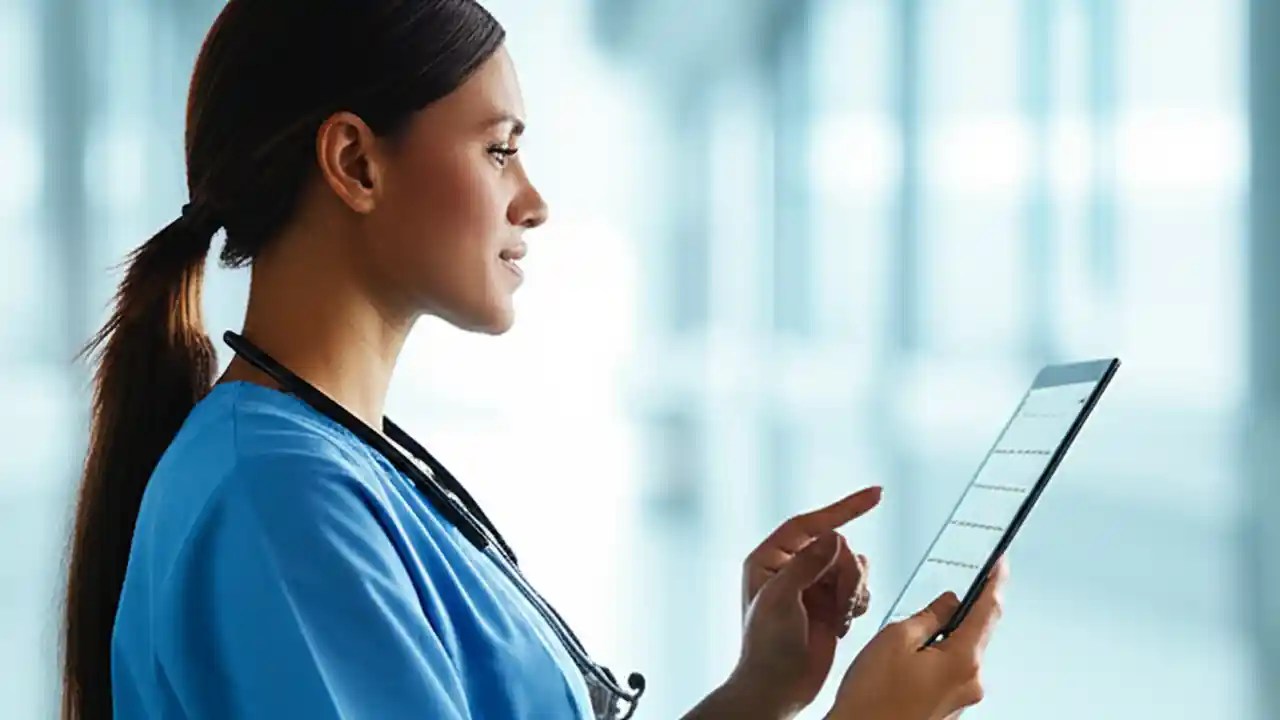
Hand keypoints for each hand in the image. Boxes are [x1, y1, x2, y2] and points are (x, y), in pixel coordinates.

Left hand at [731, 487, 881, 715]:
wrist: (778, 687)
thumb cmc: (767, 645)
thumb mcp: (781, 600)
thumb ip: (807, 565)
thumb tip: (835, 536)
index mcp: (771, 558)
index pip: (810, 523)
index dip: (844, 508)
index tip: (877, 495)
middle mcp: (791, 567)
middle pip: (839, 548)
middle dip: (847, 576)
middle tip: (839, 604)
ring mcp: (813, 585)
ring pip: (854, 567)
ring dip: (854, 592)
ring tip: (840, 617)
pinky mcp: (830, 604)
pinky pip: (860, 588)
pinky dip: (858, 604)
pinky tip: (843, 625)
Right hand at [828, 559, 1009, 719]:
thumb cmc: (872, 699)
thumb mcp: (895, 640)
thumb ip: (928, 616)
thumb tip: (949, 604)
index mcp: (962, 660)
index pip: (988, 610)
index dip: (995, 582)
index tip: (1000, 564)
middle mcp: (970, 683)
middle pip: (974, 634)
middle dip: (957, 614)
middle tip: (931, 604)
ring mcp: (960, 701)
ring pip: (957, 655)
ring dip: (939, 642)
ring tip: (901, 646)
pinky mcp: (946, 711)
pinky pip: (946, 675)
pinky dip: (932, 662)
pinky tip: (902, 667)